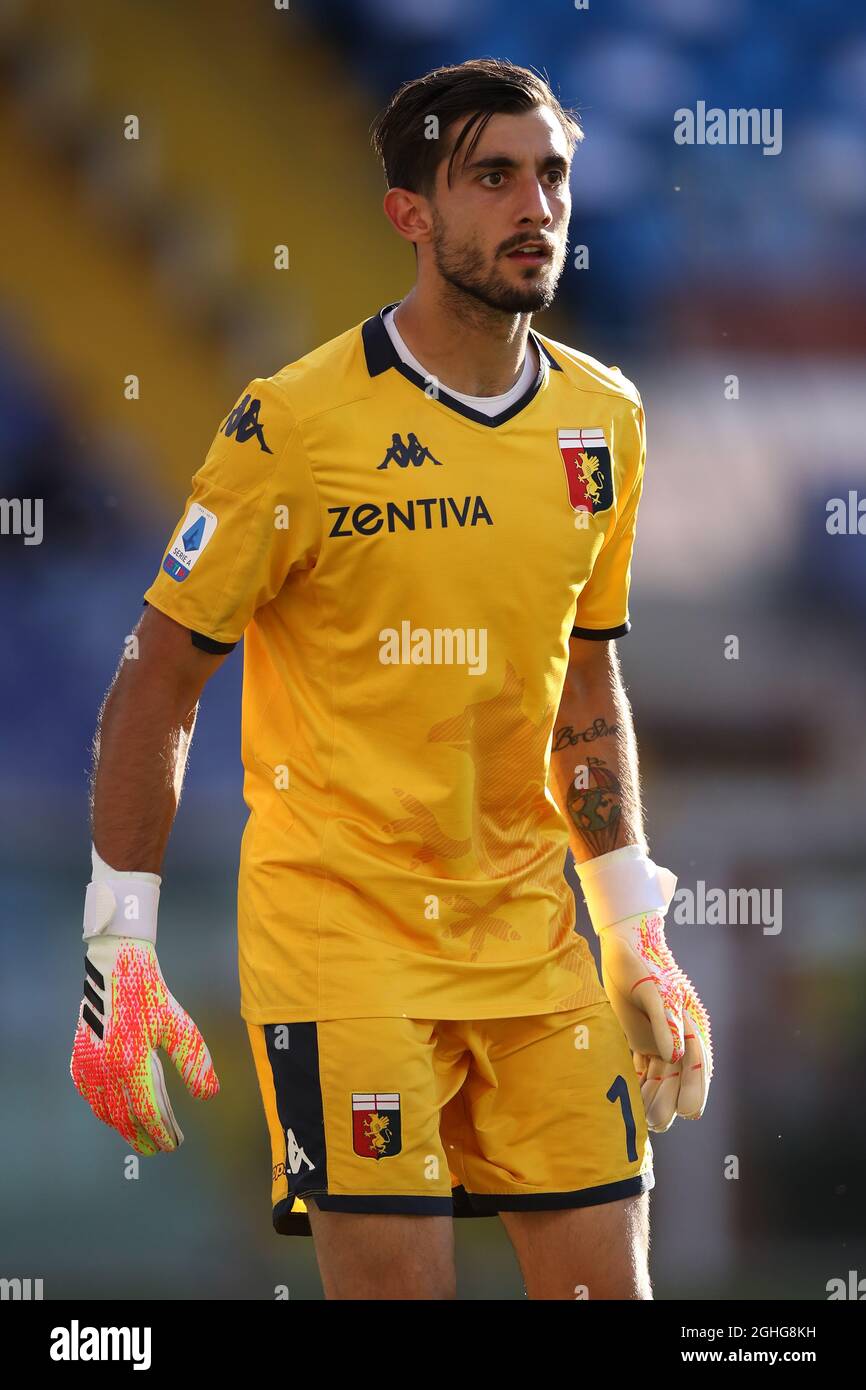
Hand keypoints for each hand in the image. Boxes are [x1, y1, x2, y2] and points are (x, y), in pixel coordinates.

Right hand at [71, 935, 218, 1154]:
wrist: (116, 968)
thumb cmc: (151, 996)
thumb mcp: (180, 1027)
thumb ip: (195, 1063)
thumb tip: (209, 1094)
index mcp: (132, 1064)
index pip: (147, 1113)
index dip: (161, 1133)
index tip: (173, 1144)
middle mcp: (106, 1071)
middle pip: (124, 1119)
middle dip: (142, 1138)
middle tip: (159, 1148)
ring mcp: (88, 1067)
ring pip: (104, 1111)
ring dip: (123, 1127)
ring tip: (140, 1134)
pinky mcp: (78, 1059)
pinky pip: (90, 1096)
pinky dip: (103, 1110)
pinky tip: (115, 1112)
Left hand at [598, 910, 712, 1131]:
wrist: (624, 948)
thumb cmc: (641, 966)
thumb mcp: (653, 990)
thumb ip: (665, 1021)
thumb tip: (674, 1055)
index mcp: (690, 1027)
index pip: (697, 1065)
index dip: (695, 1089)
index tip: (688, 1112)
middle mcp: (679, 1040)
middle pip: (679, 1079)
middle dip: (669, 1101)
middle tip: (655, 1124)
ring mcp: (661, 1043)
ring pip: (662, 1080)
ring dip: (654, 1099)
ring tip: (642, 1122)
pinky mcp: (643, 1043)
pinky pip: (645, 1071)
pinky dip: (639, 1087)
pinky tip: (631, 1104)